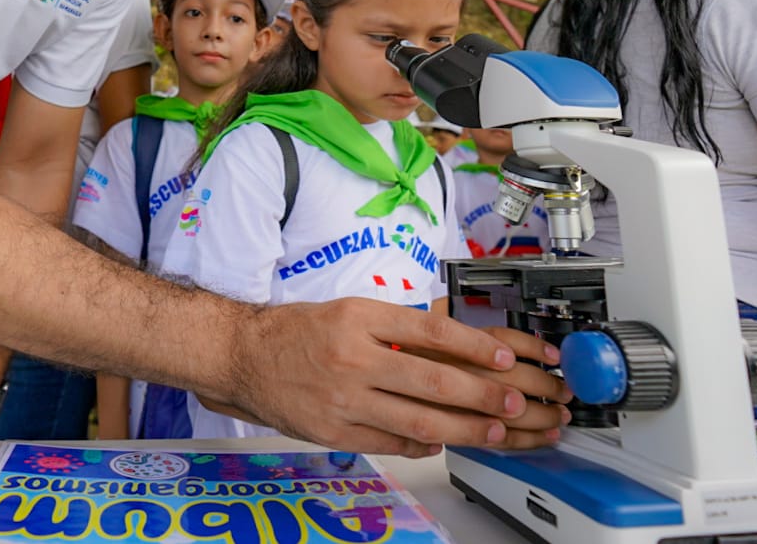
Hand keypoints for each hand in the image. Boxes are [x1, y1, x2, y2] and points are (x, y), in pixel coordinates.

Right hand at [219, 298, 568, 456]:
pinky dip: (421, 446)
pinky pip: (389, 443)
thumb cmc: (299, 331)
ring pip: (417, 420)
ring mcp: (344, 400)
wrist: (243, 356)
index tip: (505, 357)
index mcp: (360, 319)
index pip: (431, 332)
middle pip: (432, 381)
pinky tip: (442, 443)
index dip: (475, 346)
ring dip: (463, 429)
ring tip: (492, 431)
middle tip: (513, 401)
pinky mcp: (334, 432)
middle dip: (482, 395)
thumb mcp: (349, 311)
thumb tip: (451, 345)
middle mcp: (354, 358)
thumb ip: (395, 327)